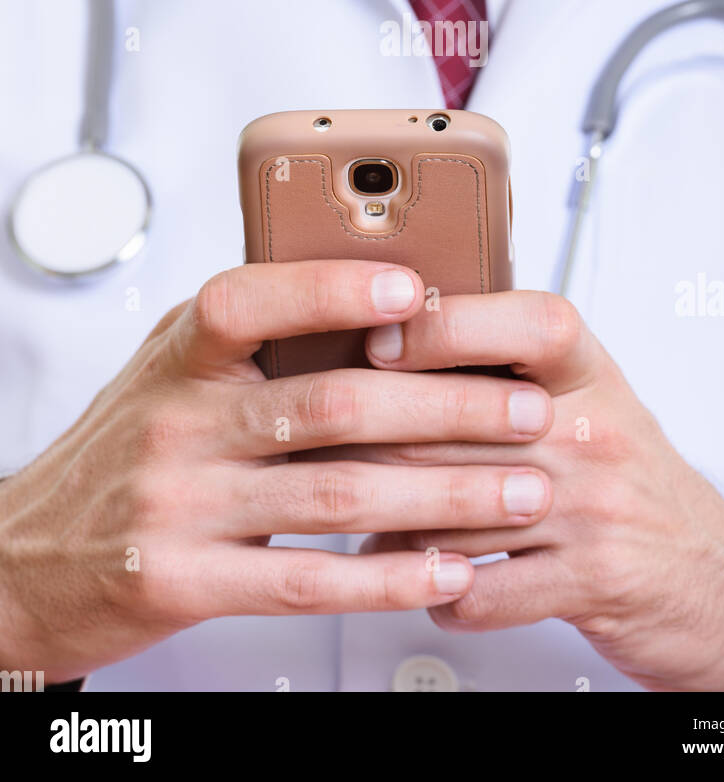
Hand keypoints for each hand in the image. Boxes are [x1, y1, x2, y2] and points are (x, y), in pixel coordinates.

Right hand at [0, 262, 554, 682]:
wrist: (29, 554)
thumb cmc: (126, 447)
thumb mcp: (172, 367)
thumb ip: (255, 333)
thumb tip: (381, 295)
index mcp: (181, 354)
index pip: (253, 302)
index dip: (335, 291)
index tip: (418, 290)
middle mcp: (179, 421)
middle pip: (332, 405)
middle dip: (447, 408)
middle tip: (525, 410)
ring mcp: (181, 505)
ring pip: (339, 495)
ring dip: (446, 494)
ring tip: (520, 489)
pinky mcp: (187, 582)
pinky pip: (307, 582)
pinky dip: (388, 577)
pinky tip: (446, 568)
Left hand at [359, 291, 723, 692]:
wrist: (718, 577)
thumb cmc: (630, 478)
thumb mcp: (588, 397)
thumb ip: (508, 366)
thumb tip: (393, 344)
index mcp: (589, 373)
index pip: (522, 324)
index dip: (442, 326)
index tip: (377, 336)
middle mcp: (593, 432)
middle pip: (460, 421)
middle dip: (375, 436)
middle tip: (316, 440)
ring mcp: (592, 508)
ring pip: (454, 507)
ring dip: (388, 521)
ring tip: (347, 516)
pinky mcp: (589, 581)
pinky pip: (482, 589)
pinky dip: (436, 591)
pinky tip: (416, 581)